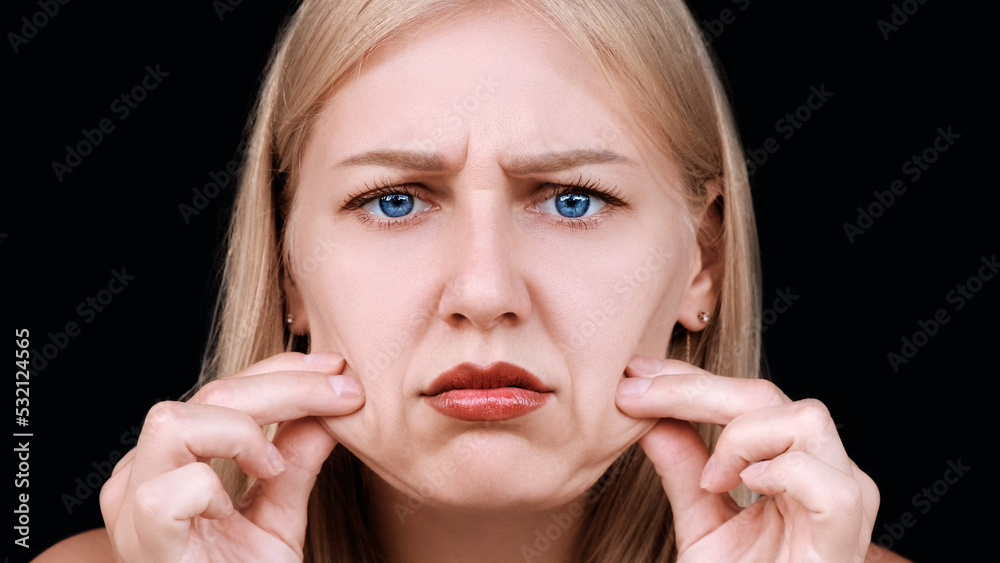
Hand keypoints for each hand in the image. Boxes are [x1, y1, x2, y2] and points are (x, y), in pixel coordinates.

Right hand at [99, 352, 363, 561]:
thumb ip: (296, 464)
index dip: (283, 371)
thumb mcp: (277, 519)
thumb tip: (333, 407)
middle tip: (344, 393)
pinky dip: (214, 484)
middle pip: (209, 394)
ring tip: (275, 465)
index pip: (224, 391)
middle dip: (287, 385)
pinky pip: (170, 489)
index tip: (339, 370)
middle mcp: (143, 477)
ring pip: (174, 421)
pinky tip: (241, 500)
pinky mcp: (143, 544)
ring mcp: (134, 509)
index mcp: (172, 463)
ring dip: (243, 431)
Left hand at [616, 354, 889, 562]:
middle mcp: (829, 474)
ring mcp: (846, 502)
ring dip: (741, 437)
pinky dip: (780, 475)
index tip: (635, 374)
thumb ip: (683, 470)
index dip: (690, 379)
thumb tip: (649, 418)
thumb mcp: (702, 526)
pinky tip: (744, 489)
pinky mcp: (847, 537)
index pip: (748, 399)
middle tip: (636, 396)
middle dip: (694, 389)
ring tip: (711, 480)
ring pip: (805, 419)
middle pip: (768, 396)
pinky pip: (826, 482)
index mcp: (797, 465)